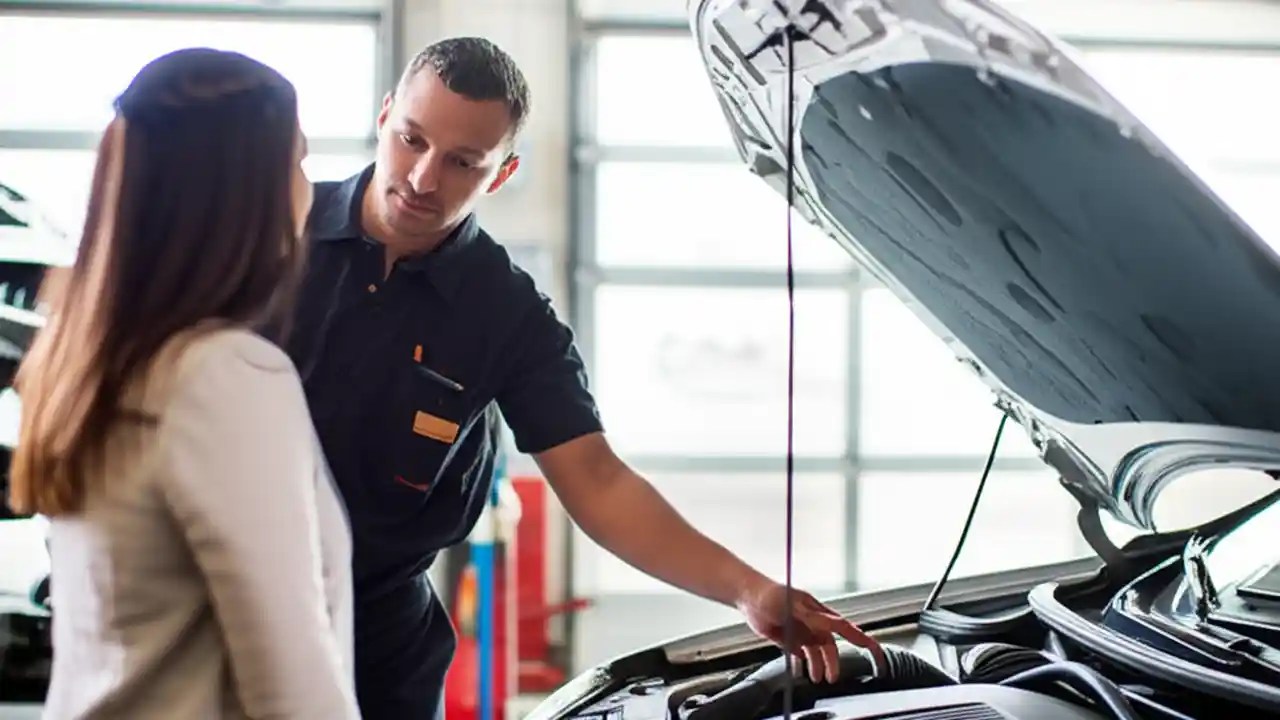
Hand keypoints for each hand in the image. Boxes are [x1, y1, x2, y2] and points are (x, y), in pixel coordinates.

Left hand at [737, 580, 884, 683]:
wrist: (747, 596)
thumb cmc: (772, 595)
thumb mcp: (795, 606)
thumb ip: (816, 616)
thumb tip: (838, 622)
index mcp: (818, 613)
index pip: (845, 628)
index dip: (861, 639)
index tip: (874, 650)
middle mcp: (811, 623)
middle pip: (829, 646)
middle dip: (833, 662)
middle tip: (832, 678)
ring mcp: (800, 630)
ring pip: (814, 652)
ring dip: (816, 665)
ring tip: (815, 678)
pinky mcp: (787, 637)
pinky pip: (797, 654)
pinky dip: (799, 663)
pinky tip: (798, 671)